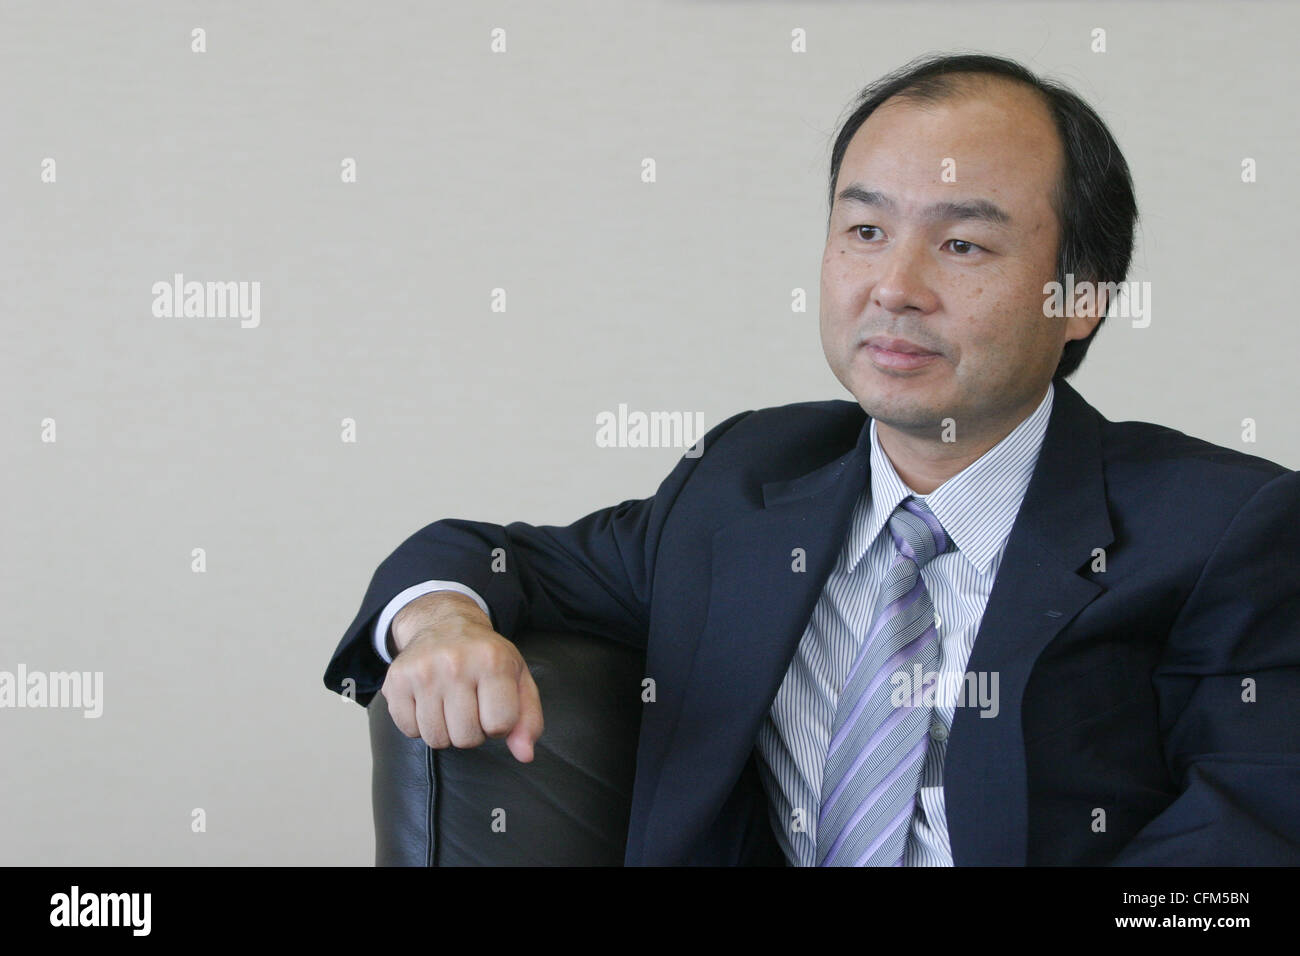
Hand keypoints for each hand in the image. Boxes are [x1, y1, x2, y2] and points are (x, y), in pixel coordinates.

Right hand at [380, 591, 543, 761]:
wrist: (444, 624)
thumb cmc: (486, 658)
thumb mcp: (518, 679)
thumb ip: (529, 719)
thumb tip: (525, 755)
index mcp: (493, 661)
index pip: (500, 725)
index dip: (499, 724)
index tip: (494, 707)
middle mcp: (455, 663)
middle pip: (466, 738)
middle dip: (472, 731)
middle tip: (471, 706)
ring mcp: (422, 671)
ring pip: (436, 739)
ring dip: (446, 731)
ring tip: (451, 705)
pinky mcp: (396, 680)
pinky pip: (409, 731)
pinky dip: (420, 725)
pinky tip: (429, 702)